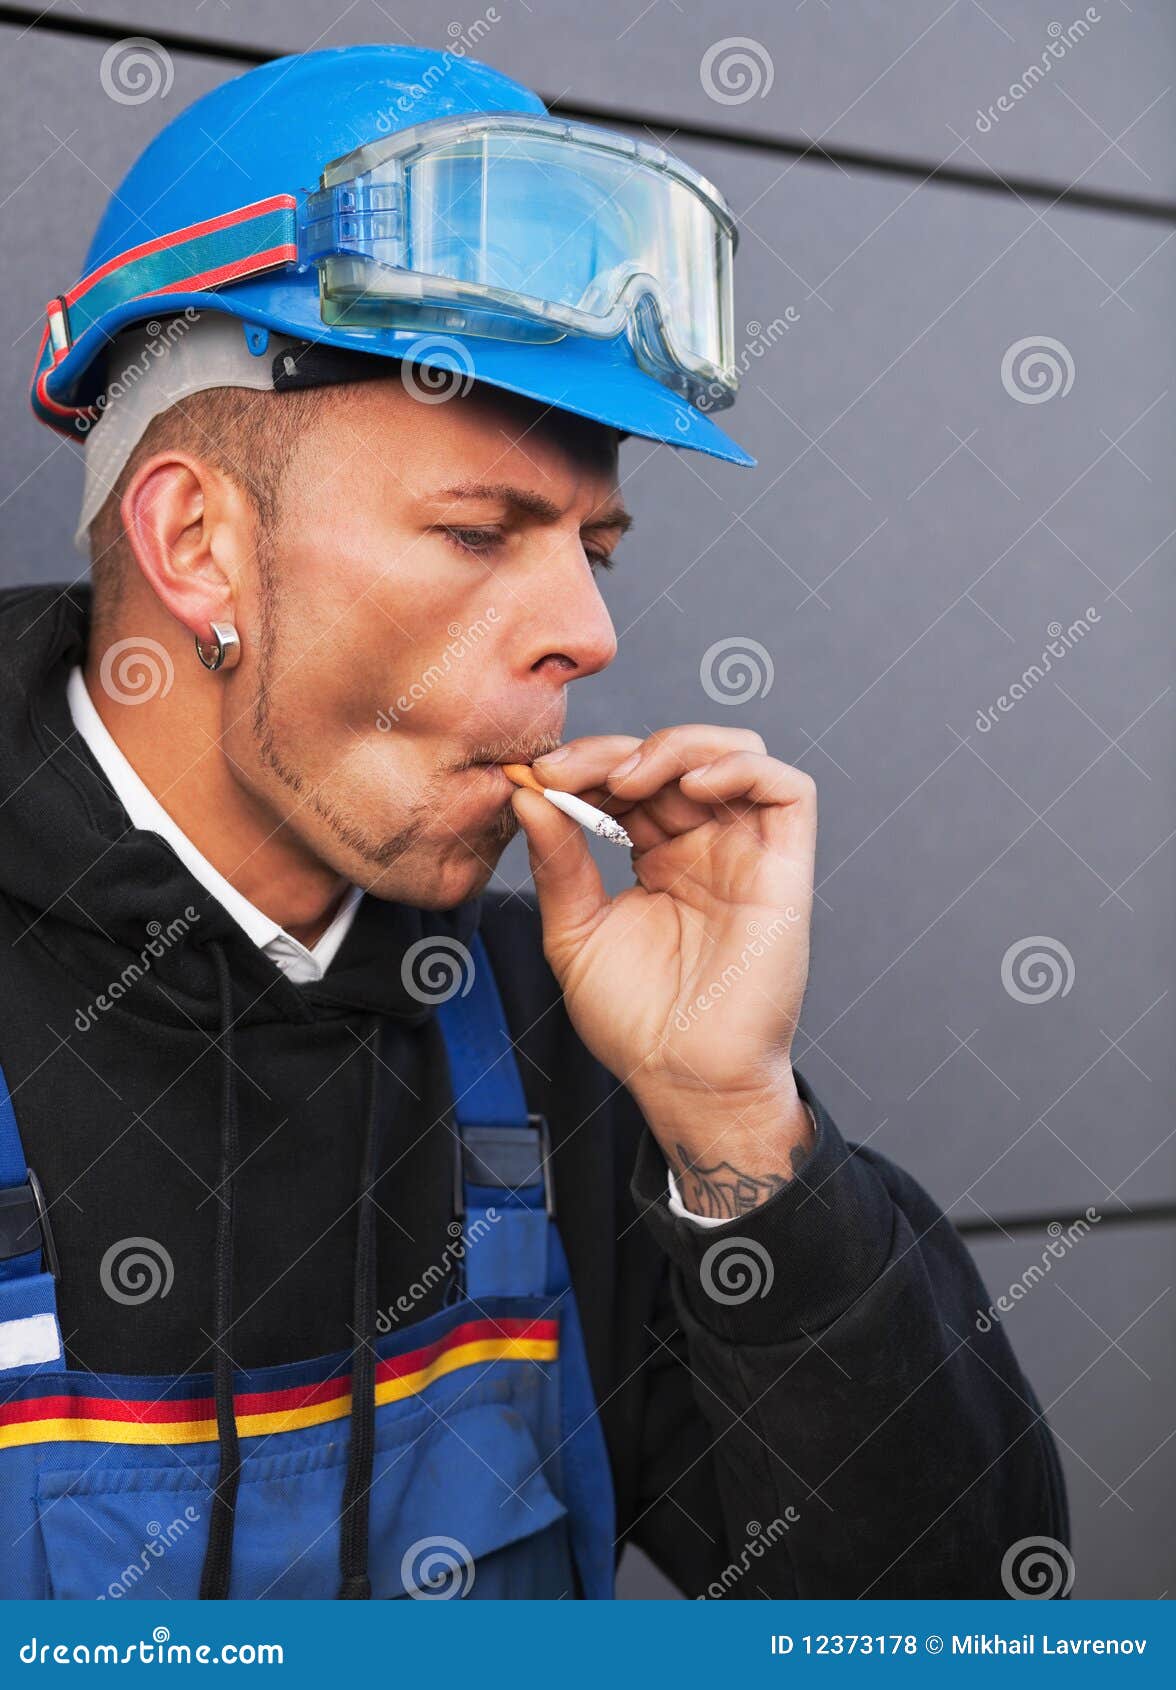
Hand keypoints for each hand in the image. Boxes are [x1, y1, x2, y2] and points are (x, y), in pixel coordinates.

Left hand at [511, 725, 816, 1194]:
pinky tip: (688, 786)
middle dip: (614, 751)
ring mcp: (749, 854)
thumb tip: (527, 795)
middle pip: (674, 757)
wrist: (683, 1078)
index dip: (586, 766)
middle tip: (563, 771)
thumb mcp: (574, 932)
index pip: (630, 781)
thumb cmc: (635, 1023)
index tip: (535, 778)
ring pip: (733, 753)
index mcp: (660, 857)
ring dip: (676, 746)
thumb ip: (557, 862)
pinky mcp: (786, 868)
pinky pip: (787, 789)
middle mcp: (707, 846)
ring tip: (625, 778)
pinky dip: (740, 767)